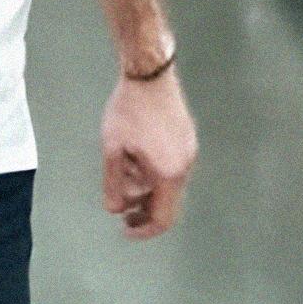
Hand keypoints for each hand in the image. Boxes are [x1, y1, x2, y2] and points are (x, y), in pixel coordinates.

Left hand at [101, 62, 196, 239]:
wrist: (149, 73)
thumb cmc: (130, 109)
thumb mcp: (113, 150)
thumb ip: (113, 184)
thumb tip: (115, 209)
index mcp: (168, 173)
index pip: (162, 218)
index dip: (143, 230)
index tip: (126, 230)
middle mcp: (184, 166)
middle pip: (166, 202)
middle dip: (142, 208)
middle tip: (123, 211)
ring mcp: (189, 151)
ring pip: (168, 184)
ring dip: (145, 187)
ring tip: (122, 173)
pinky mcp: (187, 138)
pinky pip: (172, 167)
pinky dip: (154, 172)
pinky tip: (135, 158)